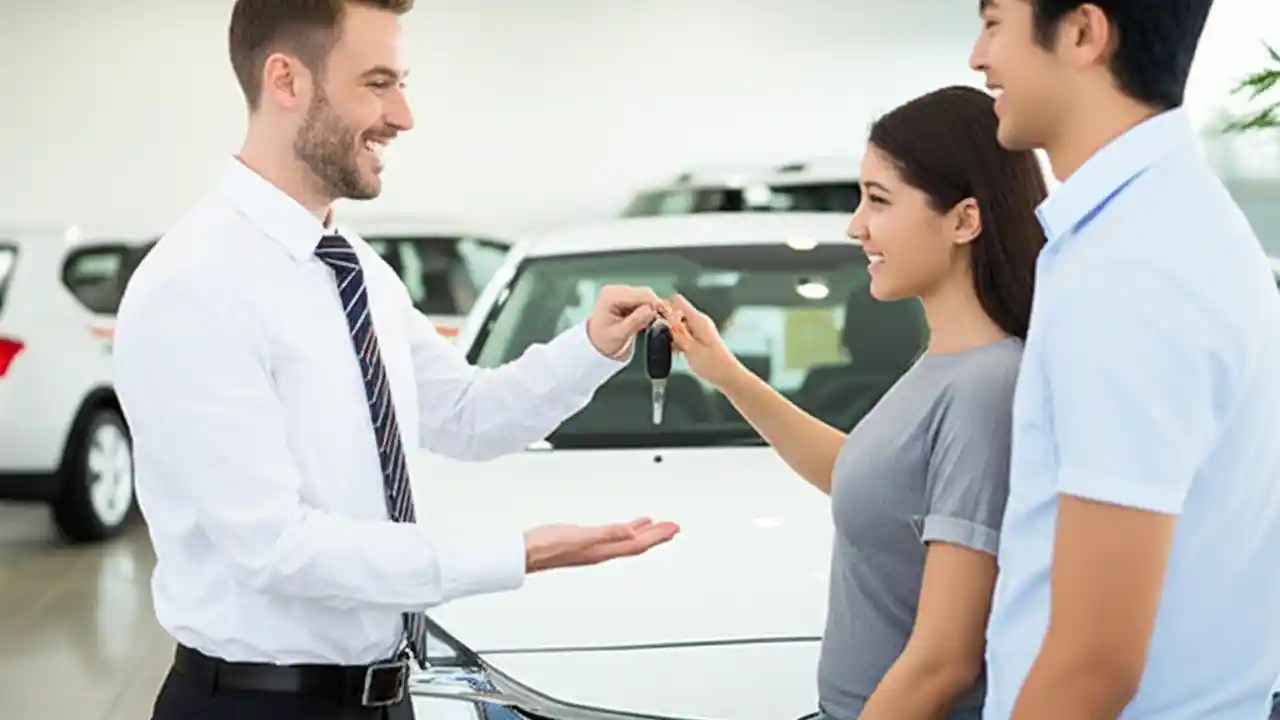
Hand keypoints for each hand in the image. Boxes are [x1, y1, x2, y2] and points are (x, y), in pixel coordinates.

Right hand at [524, 518, 679, 572]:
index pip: (638, 544)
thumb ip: (606, 533)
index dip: (657, 536)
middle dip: (657, 535)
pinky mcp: (585, 542)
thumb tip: (631, 532)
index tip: (673, 529)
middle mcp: (601, 551)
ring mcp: (593, 547)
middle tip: (673, 528)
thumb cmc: (546, 546)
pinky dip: (626, 529)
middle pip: (636, 544)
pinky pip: (613, 536)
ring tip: (657, 527)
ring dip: (644, 534)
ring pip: (627, 540)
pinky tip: (627, 526)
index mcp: (603, 550)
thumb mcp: (579, 536)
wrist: (524, 552)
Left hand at [586, 285, 666, 357]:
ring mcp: (620, 291)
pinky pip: (642, 299)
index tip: (667, 314)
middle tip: (661, 321)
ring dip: (651, 308)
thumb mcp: (620, 334)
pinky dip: (646, 309)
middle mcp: (615, 290)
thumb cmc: (604, 340)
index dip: (655, 303)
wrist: (595, 341)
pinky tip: (644, 319)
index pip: (639, 295)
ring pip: (645, 295)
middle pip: (644, 293)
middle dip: (654, 306)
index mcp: (610, 296)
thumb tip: (651, 310)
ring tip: (649, 323)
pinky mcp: (625, 296)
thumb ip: (635, 321)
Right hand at [667, 293, 746, 388]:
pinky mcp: (698, 339)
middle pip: (676, 313)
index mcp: (698, 320)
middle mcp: (699, 322)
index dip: (664, 307)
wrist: (727, 377)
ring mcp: (699, 330)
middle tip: (663, 339)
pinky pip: (683, 334)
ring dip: (671, 334)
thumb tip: (666, 317)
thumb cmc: (714, 365)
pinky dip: (676, 341)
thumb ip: (678, 332)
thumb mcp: (691, 348)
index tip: (656, 319)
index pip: (677, 301)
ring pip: (678, 325)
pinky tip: (675, 352)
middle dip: (666, 323)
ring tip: (671, 348)